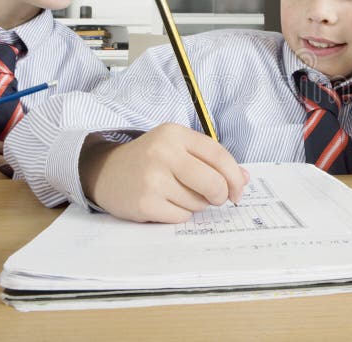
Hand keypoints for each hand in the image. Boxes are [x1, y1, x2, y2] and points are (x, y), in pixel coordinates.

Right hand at [79, 123, 249, 222]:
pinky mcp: (145, 203)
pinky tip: (165, 203)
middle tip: (215, 198)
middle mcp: (163, 153)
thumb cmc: (150, 160)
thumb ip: (211, 160)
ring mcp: (153, 179)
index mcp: (175, 134)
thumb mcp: (178, 148)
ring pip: (198, 203)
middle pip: (214, 182)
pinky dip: (180, 214)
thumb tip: (245, 179)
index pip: (219, 156)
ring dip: (196, 204)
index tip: (238, 190)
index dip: (235, 176)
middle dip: (220, 195)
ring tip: (177, 194)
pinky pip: (182, 217)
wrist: (106, 172)